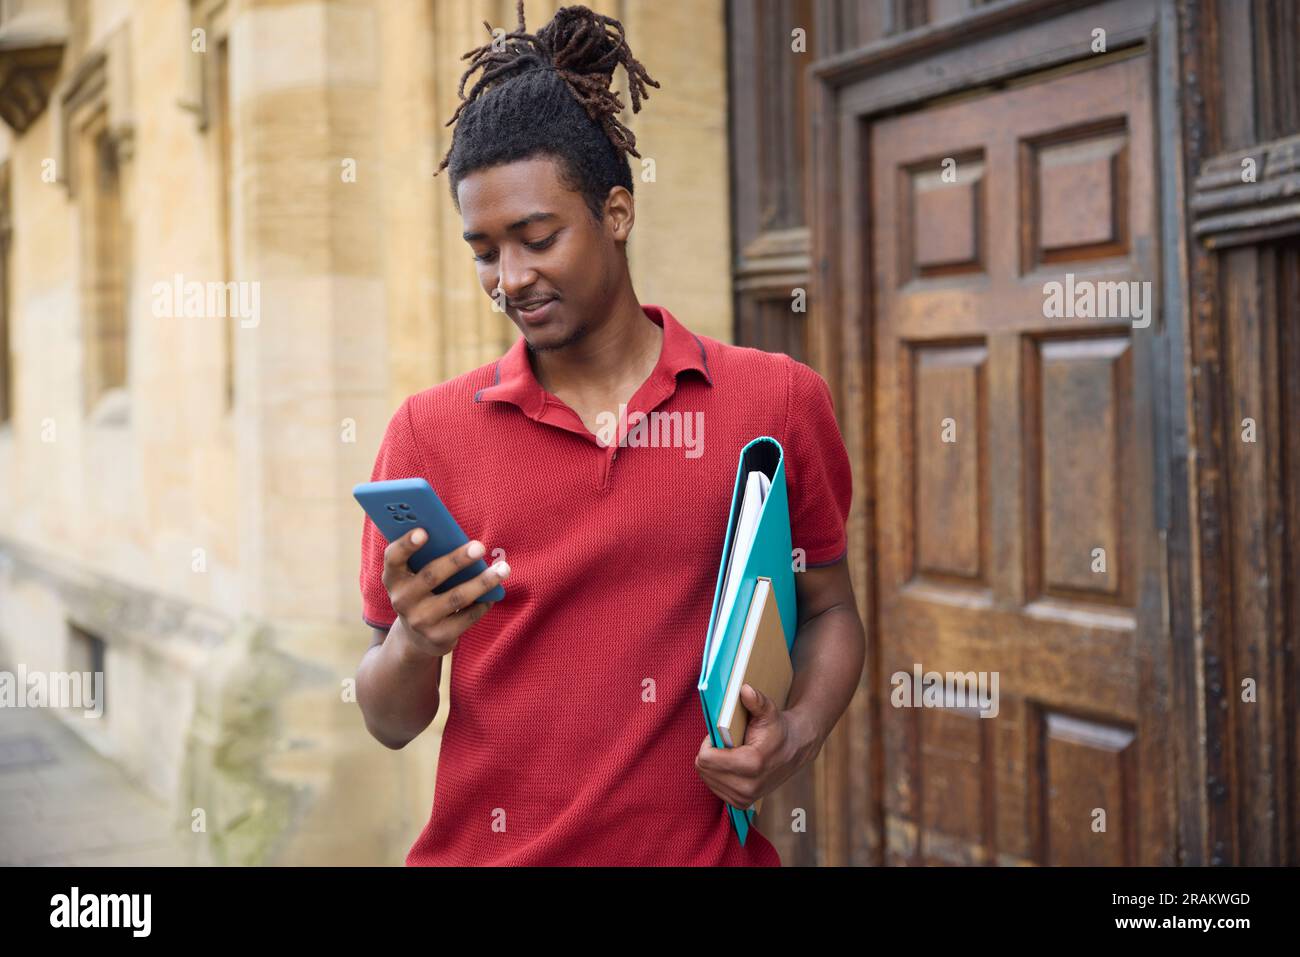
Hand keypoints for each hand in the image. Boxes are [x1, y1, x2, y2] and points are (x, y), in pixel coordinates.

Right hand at [382, 527, 507, 657]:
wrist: (417, 638)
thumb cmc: (424, 592)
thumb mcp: (417, 576)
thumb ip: (430, 558)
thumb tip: (466, 544)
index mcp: (394, 577)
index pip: (393, 557)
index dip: (406, 544)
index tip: (423, 531)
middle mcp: (402, 600)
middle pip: (431, 575)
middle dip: (457, 560)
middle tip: (480, 546)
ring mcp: (420, 621)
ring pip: (456, 597)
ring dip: (482, 582)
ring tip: (503, 569)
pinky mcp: (438, 637)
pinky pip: (467, 617)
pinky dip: (483, 603)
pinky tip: (494, 593)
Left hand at [695, 684, 818, 811]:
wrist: (794, 751)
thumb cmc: (777, 729)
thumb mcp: (768, 711)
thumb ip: (756, 701)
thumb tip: (745, 689)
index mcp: (751, 764)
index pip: (706, 759)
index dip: (708, 743)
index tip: (720, 735)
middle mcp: (747, 787)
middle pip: (704, 769)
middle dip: (709, 752)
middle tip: (726, 742)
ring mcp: (744, 798)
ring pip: (706, 778)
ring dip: (712, 764)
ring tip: (730, 753)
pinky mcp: (740, 804)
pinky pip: (713, 788)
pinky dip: (717, 775)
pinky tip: (730, 765)